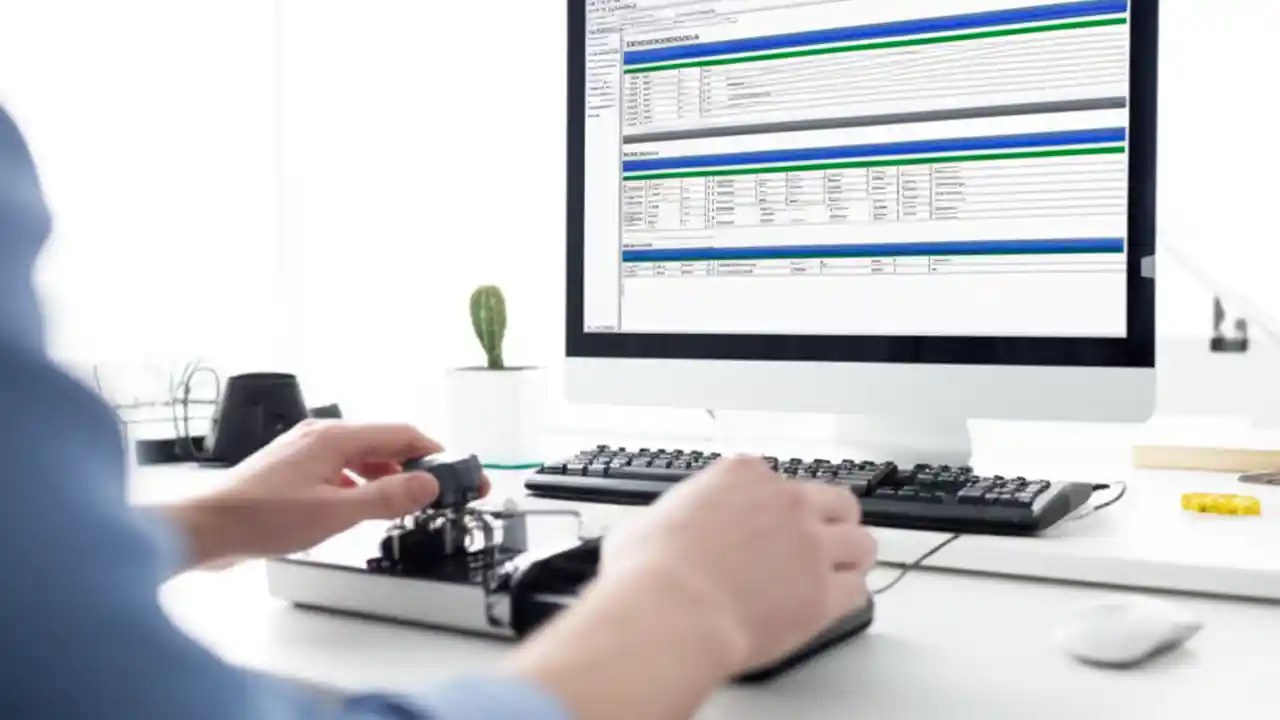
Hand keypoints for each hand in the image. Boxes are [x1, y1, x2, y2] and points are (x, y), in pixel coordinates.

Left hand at [165, 420, 488, 567]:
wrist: (205, 528)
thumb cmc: (259, 517)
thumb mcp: (335, 511)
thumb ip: (386, 497)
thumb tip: (426, 485)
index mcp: (334, 437)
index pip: (401, 433)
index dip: (434, 452)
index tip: (455, 471)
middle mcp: (320, 436)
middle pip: (383, 442)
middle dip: (415, 464)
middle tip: (437, 489)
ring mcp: (304, 452)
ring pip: (361, 456)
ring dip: (388, 475)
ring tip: (406, 501)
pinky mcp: (292, 470)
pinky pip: (341, 469)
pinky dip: (362, 483)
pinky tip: (362, 505)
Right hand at [507, 457, 874, 719]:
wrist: (670, 612)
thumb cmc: (650, 573)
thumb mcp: (645, 523)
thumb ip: (665, 520)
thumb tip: (648, 534)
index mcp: (742, 476)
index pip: (778, 479)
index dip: (778, 505)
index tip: (773, 520)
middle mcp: (785, 503)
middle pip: (837, 501)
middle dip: (832, 521)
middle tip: (824, 538)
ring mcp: (809, 546)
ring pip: (861, 543)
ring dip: (851, 557)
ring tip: (842, 570)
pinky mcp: (823, 593)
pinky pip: (857, 589)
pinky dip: (848, 596)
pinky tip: (837, 602)